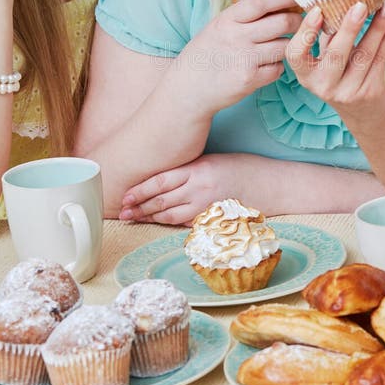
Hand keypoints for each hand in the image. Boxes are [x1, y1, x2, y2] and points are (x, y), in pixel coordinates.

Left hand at [119, 154, 243, 225]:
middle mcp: (199, 190)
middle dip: (139, 208)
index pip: (160, 182)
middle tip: (123, 212)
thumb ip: (183, 170)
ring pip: (169, 216)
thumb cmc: (232, 167)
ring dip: (149, 218)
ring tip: (134, 218)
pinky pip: (183, 224)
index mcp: (196, 170)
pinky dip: (167, 223)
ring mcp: (205, 207)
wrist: (261, 183)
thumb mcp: (206, 160)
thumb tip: (155, 179)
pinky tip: (156, 221)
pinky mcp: (209, 221)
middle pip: (161, 201)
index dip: (140, 191)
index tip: (125, 197)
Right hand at [178, 0, 302, 116]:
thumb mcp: (217, 27)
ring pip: (284, 46)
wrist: (188, 89)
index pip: (261, 2)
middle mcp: (236, 37)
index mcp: (226, 20)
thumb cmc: (205, 55)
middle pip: (282, 22)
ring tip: (277, 46)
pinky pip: (278, 69)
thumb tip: (277, 3)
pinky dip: (276, 67)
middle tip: (299, 22)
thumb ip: (242, 17)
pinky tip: (265, 66)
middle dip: (296, 21)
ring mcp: (244, 59)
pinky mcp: (250, 80)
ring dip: (287, 46)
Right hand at [285, 0, 384, 126]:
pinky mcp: (370, 91)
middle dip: (349, 28)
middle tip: (360, 4)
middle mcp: (323, 85)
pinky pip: (380, 59)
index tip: (317, 10)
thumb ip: (325, 33)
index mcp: (306, 74)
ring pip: (364, 54)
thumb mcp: (325, 59)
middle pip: (336, 54)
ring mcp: (348, 91)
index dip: (305, 33)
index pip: (296, 55)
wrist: (364, 112)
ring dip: (377, 27)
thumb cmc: (340, 75)